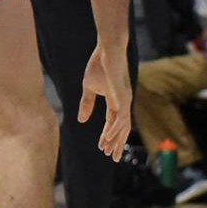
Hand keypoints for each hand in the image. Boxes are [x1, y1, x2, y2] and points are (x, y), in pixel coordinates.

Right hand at [79, 42, 133, 159]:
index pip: (113, 123)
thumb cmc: (99, 65)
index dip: (107, 136)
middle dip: (117, 143)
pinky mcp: (124, 96)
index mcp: (115, 101)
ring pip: (123, 125)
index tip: (102, 149)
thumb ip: (86, 104)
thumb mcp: (88, 88)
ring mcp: (125, 100)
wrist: (107, 49)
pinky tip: (109, 138)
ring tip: (110, 152)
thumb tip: (81, 120)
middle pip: (122, 128)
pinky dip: (115, 129)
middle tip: (113, 158)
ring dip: (116, 140)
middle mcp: (123, 102)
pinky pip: (121, 117)